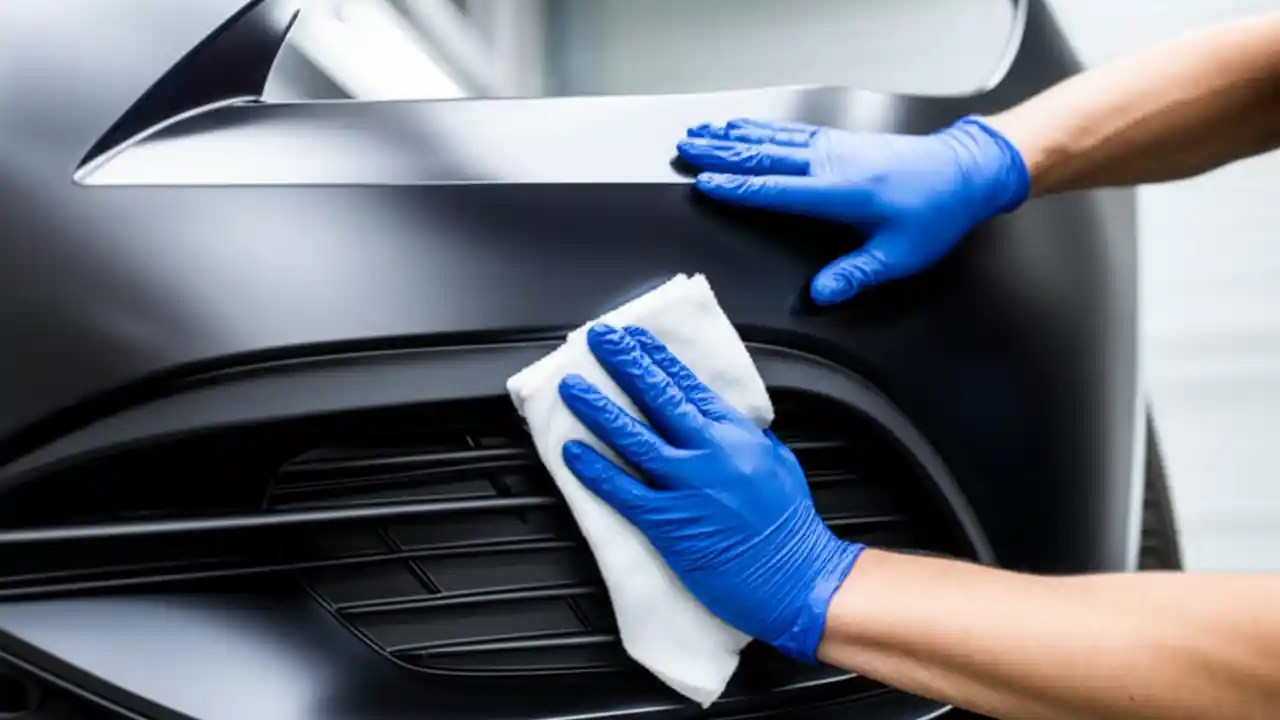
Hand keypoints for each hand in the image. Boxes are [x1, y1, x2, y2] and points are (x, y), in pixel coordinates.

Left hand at [558, 323, 862, 661]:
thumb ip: (744, 438)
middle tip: (599, 339)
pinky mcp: (668, 523)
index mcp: (737, 434)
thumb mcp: (776, 463)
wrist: (797, 579)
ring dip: (598, 410)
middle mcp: (710, 452)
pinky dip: (595, 470)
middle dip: (624, 364)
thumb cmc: (790, 528)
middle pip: (658, 397)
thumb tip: (720, 422)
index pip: (688, 384)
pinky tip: (573, 453)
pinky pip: (623, 491)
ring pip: (633, 437)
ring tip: (573, 388)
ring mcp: (687, 486)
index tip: (633, 338)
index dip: (656, 358)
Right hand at [676, 116, 1029, 304]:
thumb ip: (856, 275)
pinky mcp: (842, 141)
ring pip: (774, 139)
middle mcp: (833, 163)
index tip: (706, 183)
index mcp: (841, 192)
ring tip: (702, 134)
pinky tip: (745, 128)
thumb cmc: (935, 212)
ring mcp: (836, 147)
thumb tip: (821, 294)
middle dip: (722, 153)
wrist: (965, 170)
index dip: (738, 188)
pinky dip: (763, 129)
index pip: (776, 189)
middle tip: (687, 149)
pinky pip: (792, 132)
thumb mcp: (898, 255)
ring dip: (735, 136)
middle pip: (765, 156)